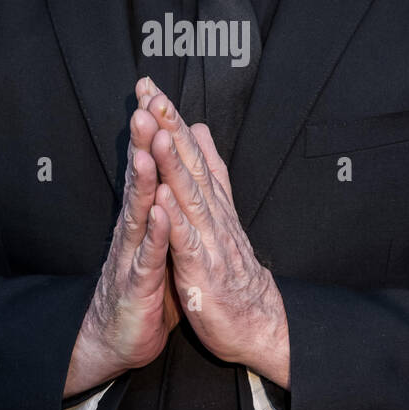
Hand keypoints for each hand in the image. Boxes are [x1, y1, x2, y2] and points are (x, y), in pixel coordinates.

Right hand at [64, 104, 178, 396]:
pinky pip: (149, 256)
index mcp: (143, 217)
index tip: (153, 94)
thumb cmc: (141, 287)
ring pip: (139, 210)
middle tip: (144, 105)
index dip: (151, 131)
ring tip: (148, 147)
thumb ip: (160, 203)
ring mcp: (133, 255)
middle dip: (142, 142)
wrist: (117, 339)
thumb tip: (165, 167)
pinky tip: (161, 211)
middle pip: (139, 178)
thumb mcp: (155, 239)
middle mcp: (134, 229)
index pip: (147, 165)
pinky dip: (156, 233)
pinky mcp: (137, 284)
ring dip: (144, 179)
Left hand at [137, 79, 289, 386]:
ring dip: (174, 164)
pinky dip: (173, 221)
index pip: (191, 152)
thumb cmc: (232, 269)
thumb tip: (200, 129)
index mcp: (212, 202)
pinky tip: (161, 200)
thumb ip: (210, 171)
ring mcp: (210, 242)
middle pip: (191, 165)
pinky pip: (186, 244)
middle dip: (171, 128)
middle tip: (154, 94)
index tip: (152, 87)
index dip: (172, 118)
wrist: (256, 322)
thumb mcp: (220, 214)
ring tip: (159, 133)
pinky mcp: (203, 272)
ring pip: (190, 197)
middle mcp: (213, 215)